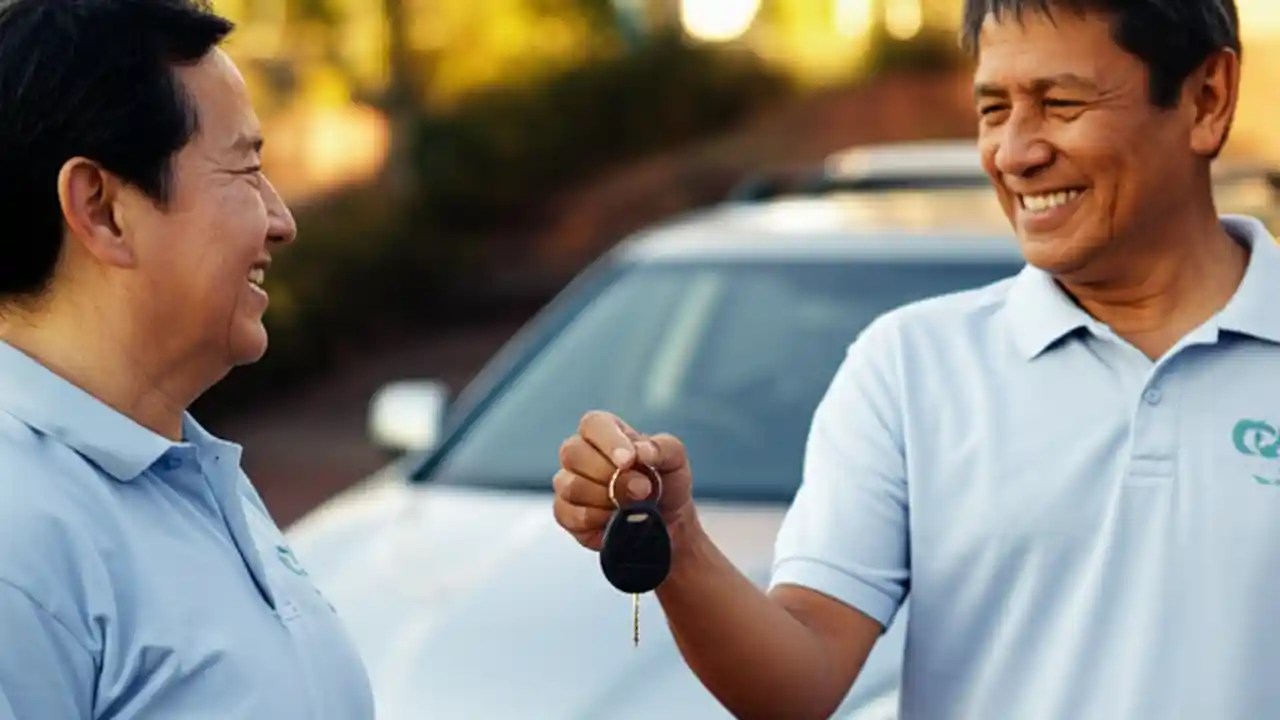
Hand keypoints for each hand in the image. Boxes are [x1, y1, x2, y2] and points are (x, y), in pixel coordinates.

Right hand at [553, 410, 695, 551]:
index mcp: (605, 431)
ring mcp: (568, 483)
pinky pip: (569, 514)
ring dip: (606, 499)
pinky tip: (615, 520)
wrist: (666, 524)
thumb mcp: (675, 460)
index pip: (592, 424)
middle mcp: (580, 453)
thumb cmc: (666, 484)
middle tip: (642, 489)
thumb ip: (663, 448)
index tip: (629, 461)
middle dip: (610, 475)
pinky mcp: (565, 513)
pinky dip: (597, 519)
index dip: (608, 441)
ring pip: (571, 486)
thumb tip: (640, 452)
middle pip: (572, 452)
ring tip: (632, 506)